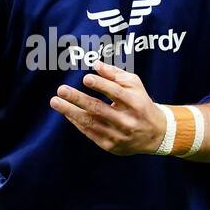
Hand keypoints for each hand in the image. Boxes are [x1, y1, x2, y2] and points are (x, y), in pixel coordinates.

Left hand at [50, 60, 164, 155]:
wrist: (155, 134)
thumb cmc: (141, 103)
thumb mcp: (134, 85)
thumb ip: (115, 74)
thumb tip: (96, 64)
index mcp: (136, 103)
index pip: (117, 93)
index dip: (101, 85)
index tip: (85, 78)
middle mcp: (127, 121)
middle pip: (99, 109)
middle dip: (78, 99)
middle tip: (61, 90)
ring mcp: (118, 135)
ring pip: (91, 122)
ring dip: (70, 111)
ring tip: (55, 102)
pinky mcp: (110, 146)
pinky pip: (89, 132)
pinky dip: (76, 121)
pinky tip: (66, 112)